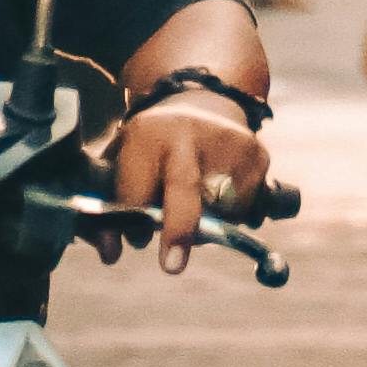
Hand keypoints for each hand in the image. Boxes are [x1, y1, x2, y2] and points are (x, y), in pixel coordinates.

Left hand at [113, 86, 269, 273]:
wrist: (204, 100)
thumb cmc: (153, 145)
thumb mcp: (123, 159)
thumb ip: (112, 204)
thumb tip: (109, 255)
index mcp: (146, 135)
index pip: (135, 189)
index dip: (130, 224)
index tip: (124, 246)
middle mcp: (187, 135)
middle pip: (184, 189)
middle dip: (177, 231)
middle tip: (171, 266)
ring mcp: (227, 144)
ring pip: (220, 211)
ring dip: (205, 228)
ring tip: (195, 204)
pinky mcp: (257, 155)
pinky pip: (245, 210)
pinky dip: (231, 215)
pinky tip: (220, 192)